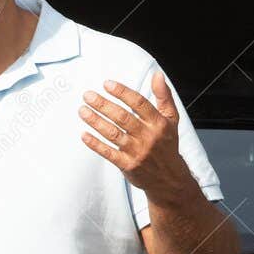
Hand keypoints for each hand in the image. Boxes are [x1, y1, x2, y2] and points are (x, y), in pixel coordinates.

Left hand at [78, 70, 194, 202]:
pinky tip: (84, 134)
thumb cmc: (167, 144)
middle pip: (123, 117)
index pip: (139, 103)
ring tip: (82, 110)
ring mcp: (138, 151)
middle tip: (87, 95)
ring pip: (113, 133)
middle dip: (103, 105)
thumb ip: (164, 97)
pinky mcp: (128, 165)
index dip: (122, 92)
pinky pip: (108, 153)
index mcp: (159, 123)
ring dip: (95, 121)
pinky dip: (95, 144)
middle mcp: (149, 136)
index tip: (106, 84)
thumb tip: (157, 75)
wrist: (169, 178)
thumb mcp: (171, 120)